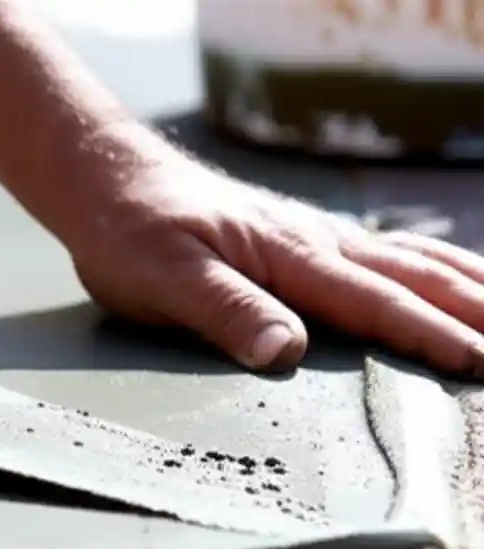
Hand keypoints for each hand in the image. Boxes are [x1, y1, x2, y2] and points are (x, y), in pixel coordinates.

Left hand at [61, 135, 483, 377]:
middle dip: (472, 312)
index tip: (478, 363)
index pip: (373, 302)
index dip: (428, 335)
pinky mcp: (302, 239)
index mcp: (288, 256)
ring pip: (410, 260)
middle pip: (412, 278)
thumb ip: (223, 311)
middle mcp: (315, 241)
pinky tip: (451, 275)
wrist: (109, 179)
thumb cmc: (129, 232)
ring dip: (466, 286)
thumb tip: (282, 351)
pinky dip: (433, 264)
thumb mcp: (162, 278)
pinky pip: (387, 250)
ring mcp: (314, 236)